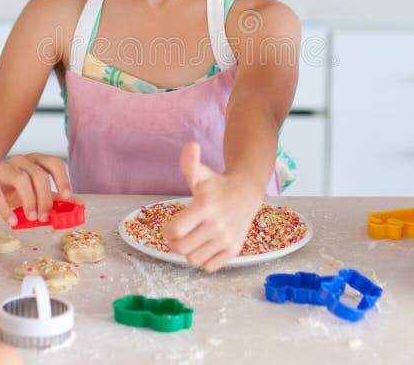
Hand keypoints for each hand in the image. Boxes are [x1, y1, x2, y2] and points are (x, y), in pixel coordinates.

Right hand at [0, 152, 72, 226]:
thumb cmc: (11, 188)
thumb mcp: (34, 191)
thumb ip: (55, 197)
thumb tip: (78, 205)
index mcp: (36, 161)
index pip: (54, 163)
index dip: (63, 179)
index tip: (67, 197)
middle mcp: (22, 160)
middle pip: (39, 175)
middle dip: (45, 198)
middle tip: (45, 217)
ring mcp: (4, 168)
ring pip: (22, 181)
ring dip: (29, 202)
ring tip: (32, 218)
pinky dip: (7, 210)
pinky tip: (12, 222)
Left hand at [161, 142, 261, 272]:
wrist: (246, 192)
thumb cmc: (217, 184)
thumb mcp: (201, 173)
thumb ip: (190, 163)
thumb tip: (190, 145)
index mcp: (206, 206)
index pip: (175, 231)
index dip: (167, 231)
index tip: (169, 226)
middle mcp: (218, 224)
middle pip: (181, 248)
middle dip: (174, 243)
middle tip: (178, 235)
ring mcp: (227, 238)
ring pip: (194, 260)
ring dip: (188, 252)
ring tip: (192, 239)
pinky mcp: (234, 249)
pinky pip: (209, 267)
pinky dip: (204, 259)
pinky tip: (205, 245)